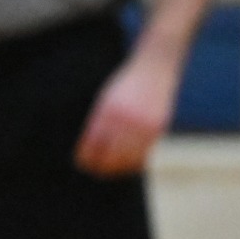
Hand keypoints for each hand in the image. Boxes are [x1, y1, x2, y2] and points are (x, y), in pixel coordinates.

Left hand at [74, 54, 180, 177]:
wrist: (154, 67)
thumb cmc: (126, 84)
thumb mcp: (106, 99)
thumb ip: (100, 122)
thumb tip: (92, 150)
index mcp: (107, 111)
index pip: (92, 145)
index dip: (85, 158)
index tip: (82, 162)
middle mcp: (125, 120)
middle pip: (109, 156)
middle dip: (100, 167)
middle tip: (94, 171)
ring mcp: (143, 125)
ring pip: (127, 159)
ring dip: (117, 168)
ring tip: (110, 171)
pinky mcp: (157, 128)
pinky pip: (144, 154)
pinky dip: (134, 162)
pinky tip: (128, 164)